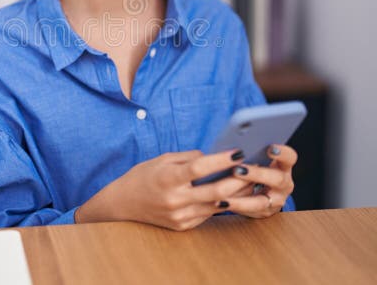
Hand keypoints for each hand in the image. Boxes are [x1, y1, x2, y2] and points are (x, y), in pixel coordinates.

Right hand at [75, 149, 248, 230]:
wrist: (124, 204)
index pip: (200, 168)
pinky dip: (221, 204)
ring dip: (236, 194)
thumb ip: (188, 157)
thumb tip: (213, 157)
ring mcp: (180, 216)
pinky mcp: (183, 226)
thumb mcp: (162, 159)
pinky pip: (208, 214)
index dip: (221, 160)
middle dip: (238, 180)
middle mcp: (175, 199)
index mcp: (168, 178)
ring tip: (250, 181)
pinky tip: (232, 194)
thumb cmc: (144, 176)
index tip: (238, 152)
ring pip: (217, 206)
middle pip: (216, 191)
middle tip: (252, 169)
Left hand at [224, 144, 296, 217]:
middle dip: (257, 174)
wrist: (263, 191)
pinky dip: (235, 207)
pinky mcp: (265, 212)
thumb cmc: (257, 167)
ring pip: (262, 202)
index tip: (269, 148)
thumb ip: (251, 153)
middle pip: (277, 179)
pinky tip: (220, 203)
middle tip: (238, 170)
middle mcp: (284, 183)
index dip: (282, 153)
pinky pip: (250, 211)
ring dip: (242, 199)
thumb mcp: (260, 158)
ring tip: (224, 196)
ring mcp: (276, 200)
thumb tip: (231, 149)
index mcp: (284, 166)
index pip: (290, 157)